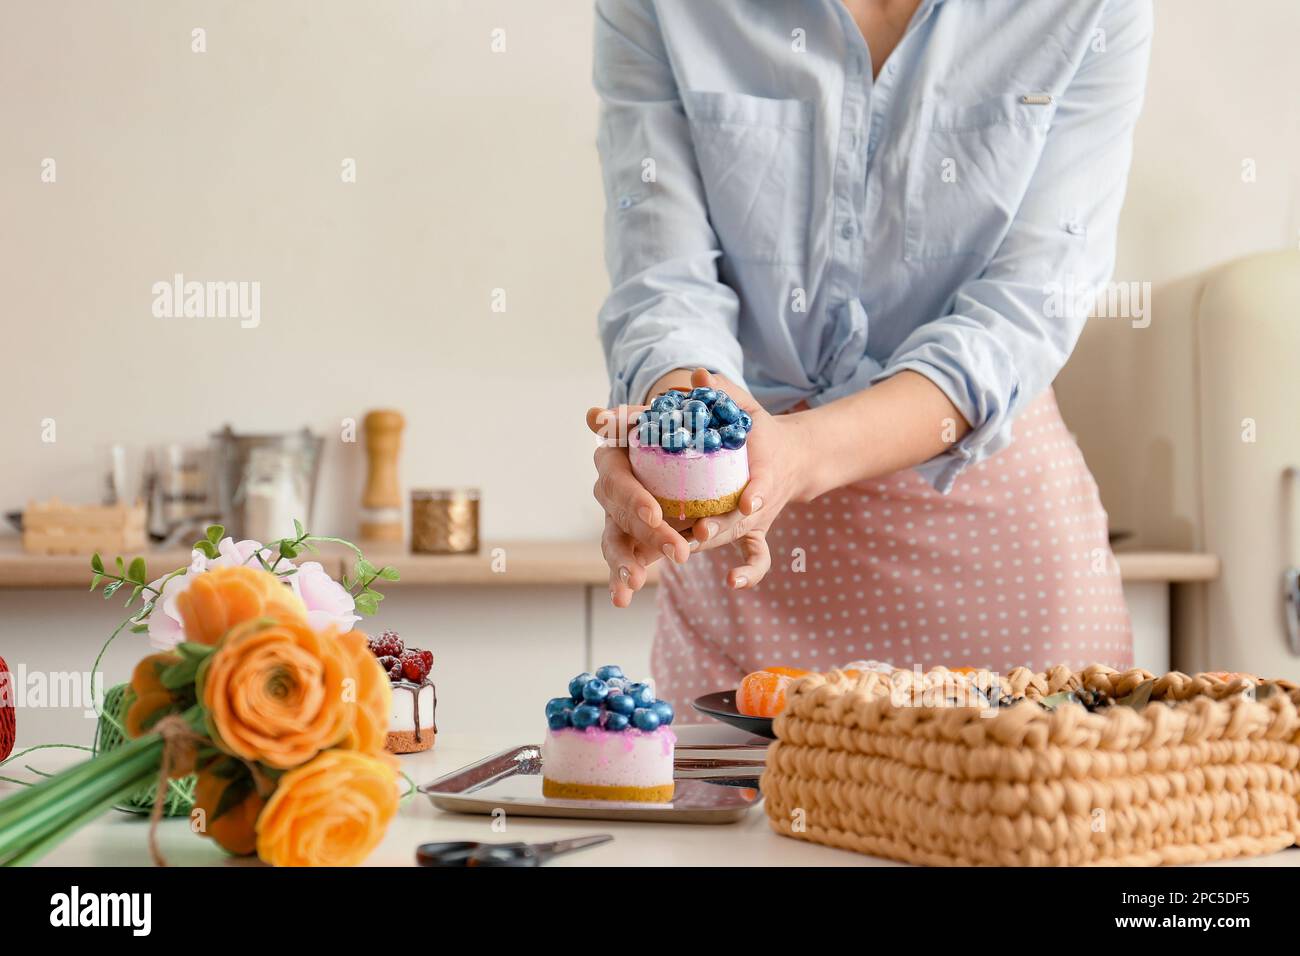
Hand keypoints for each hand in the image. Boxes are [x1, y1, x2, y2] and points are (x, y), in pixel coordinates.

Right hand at [586, 403, 692, 607]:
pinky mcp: (626, 539)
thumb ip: (630, 416)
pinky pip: (621, 560)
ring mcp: (614, 517)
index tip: (654, 515)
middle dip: (649, 537)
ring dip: (624, 564)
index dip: (633, 499)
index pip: (618, 480)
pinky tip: (621, 600)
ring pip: (614, 542)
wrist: (676, 450)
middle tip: (678, 552)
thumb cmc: (666, 429)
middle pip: (622, 516)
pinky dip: (619, 581)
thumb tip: (593, 415)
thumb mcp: (657, 416)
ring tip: (634, 583)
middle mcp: (608, 489)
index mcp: (612, 459)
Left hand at [681, 368, 813, 590]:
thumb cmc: (762, 431)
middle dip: (723, 526)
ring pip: (738, 537)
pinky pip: (758, 557)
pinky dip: (751, 572)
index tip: (750, 502)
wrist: (796, 457)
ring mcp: (758, 518)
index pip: (763, 482)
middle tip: (701, 531)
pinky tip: (733, 583)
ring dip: (716, 543)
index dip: (758, 493)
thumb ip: (724, 392)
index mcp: (766, 465)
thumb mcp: (748, 407)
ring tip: (689, 549)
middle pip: (742, 518)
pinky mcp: (754, 531)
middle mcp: (761, 497)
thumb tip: (696, 374)